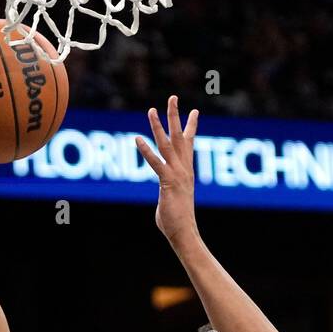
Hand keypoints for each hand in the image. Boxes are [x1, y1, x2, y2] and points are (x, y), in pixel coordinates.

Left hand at [135, 95, 199, 244]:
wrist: (185, 233)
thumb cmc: (177, 223)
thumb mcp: (172, 201)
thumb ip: (166, 192)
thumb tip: (164, 198)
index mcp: (187, 172)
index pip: (189, 144)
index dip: (191, 127)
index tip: (194, 112)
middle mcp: (184, 169)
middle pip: (179, 137)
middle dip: (175, 116)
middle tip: (172, 98)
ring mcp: (177, 174)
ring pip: (167, 145)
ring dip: (158, 126)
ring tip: (151, 110)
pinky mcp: (168, 182)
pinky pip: (156, 163)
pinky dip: (146, 151)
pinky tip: (137, 139)